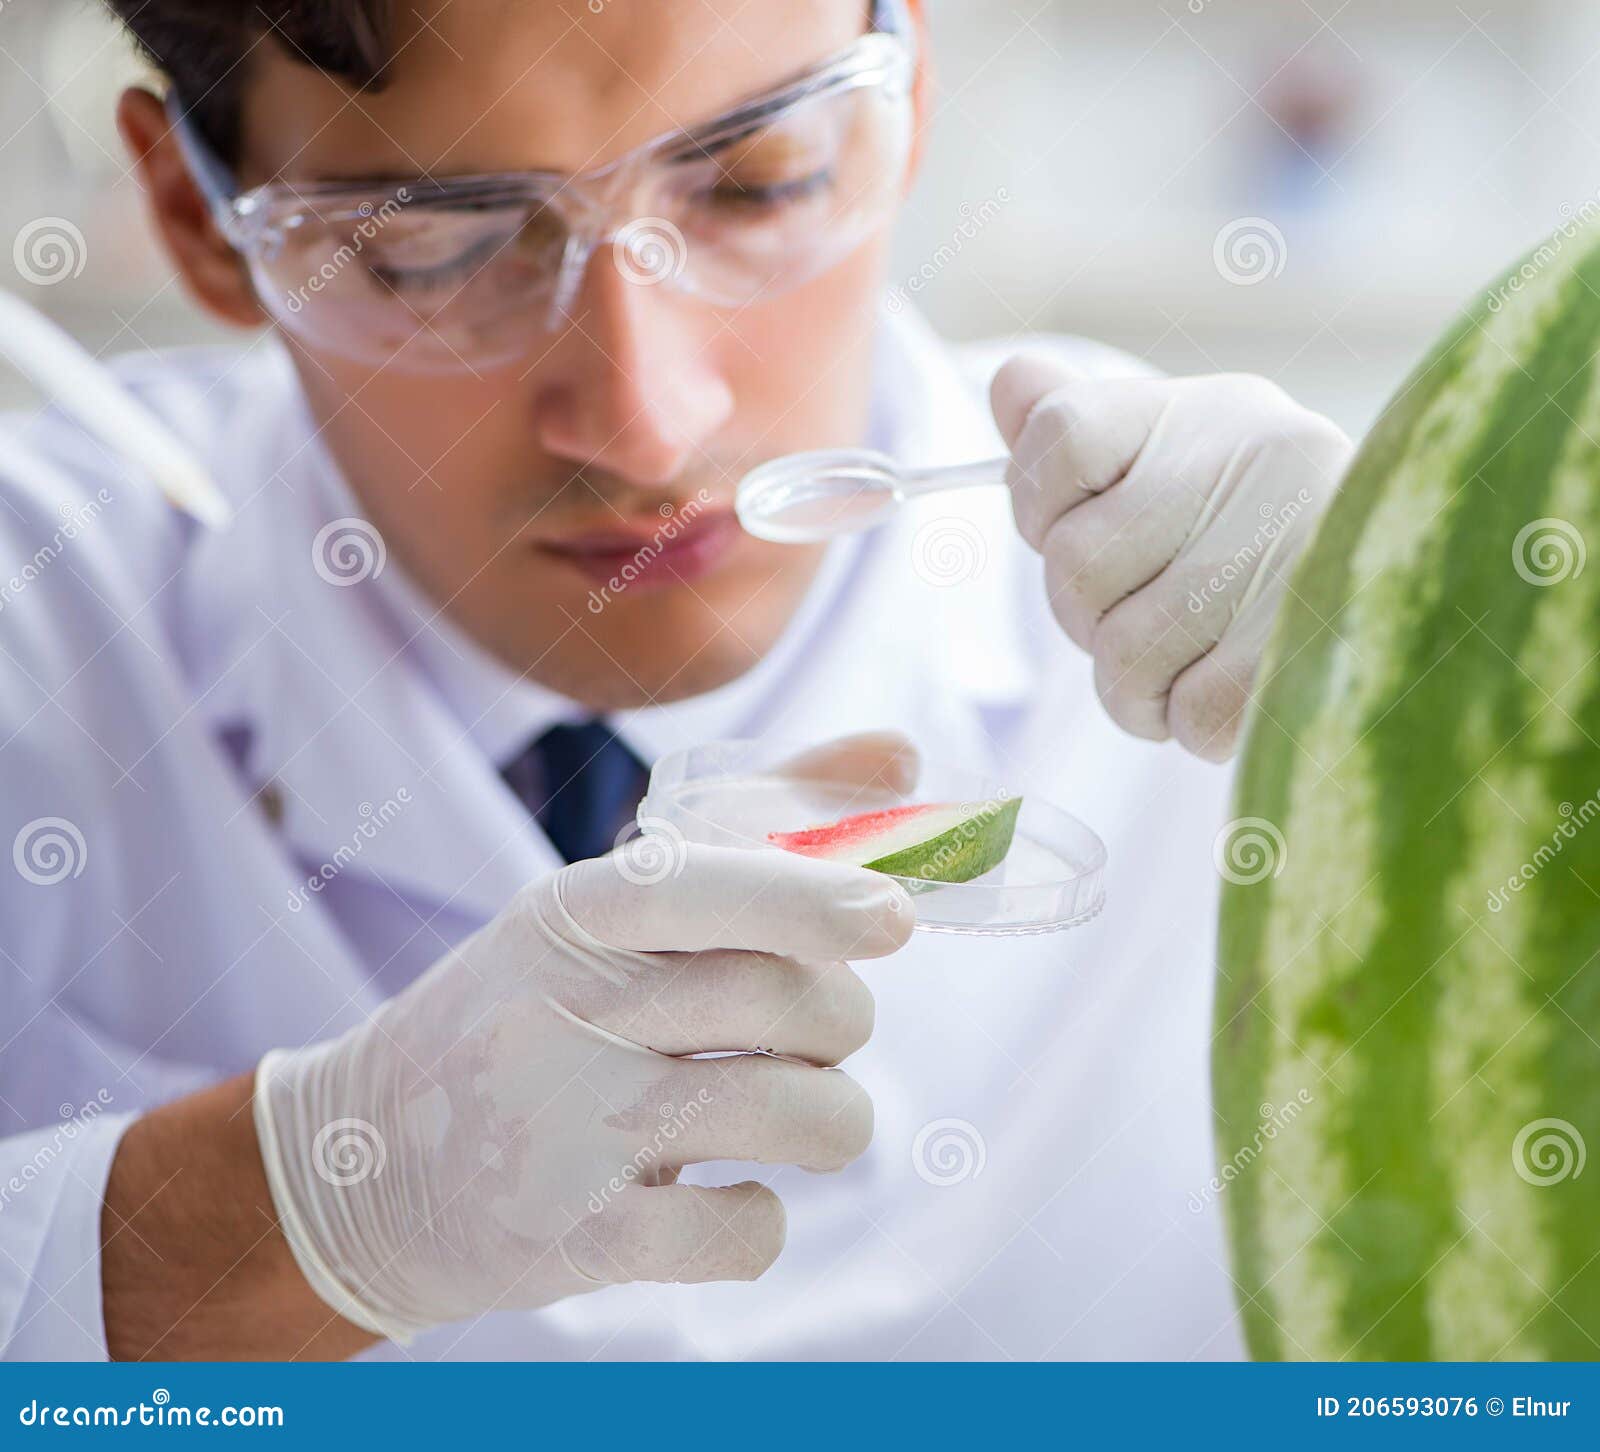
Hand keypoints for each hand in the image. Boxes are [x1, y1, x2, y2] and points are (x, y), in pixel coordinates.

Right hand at [253, 840, 911, 1340]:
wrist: (363, 1164)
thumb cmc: (527, 1014)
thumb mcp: (597, 912)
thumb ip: (751, 829)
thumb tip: (900, 754)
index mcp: (570, 915)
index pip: (695, 885)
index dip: (806, 897)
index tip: (895, 918)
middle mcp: (562, 1014)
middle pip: (784, 1001)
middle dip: (842, 1019)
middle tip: (815, 1033)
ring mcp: (565, 1133)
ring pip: (793, 1116)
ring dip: (832, 1120)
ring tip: (794, 1116)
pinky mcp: (576, 1240)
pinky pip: (744, 1233)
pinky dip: (762, 1221)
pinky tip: (724, 1196)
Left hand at [992, 358, 1352, 760]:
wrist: (1407, 593)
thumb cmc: (1251, 530)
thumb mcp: (1168, 457)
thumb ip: (1074, 428)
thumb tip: (1006, 383)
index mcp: (1214, 412)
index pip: (1062, 436)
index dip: (1040, 503)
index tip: (1077, 523)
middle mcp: (1265, 462)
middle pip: (1076, 565)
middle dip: (1087, 615)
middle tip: (1142, 616)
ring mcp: (1298, 555)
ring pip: (1124, 653)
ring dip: (1130, 684)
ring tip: (1178, 663)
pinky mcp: (1316, 652)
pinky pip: (1189, 714)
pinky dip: (1184, 721)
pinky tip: (1219, 690)